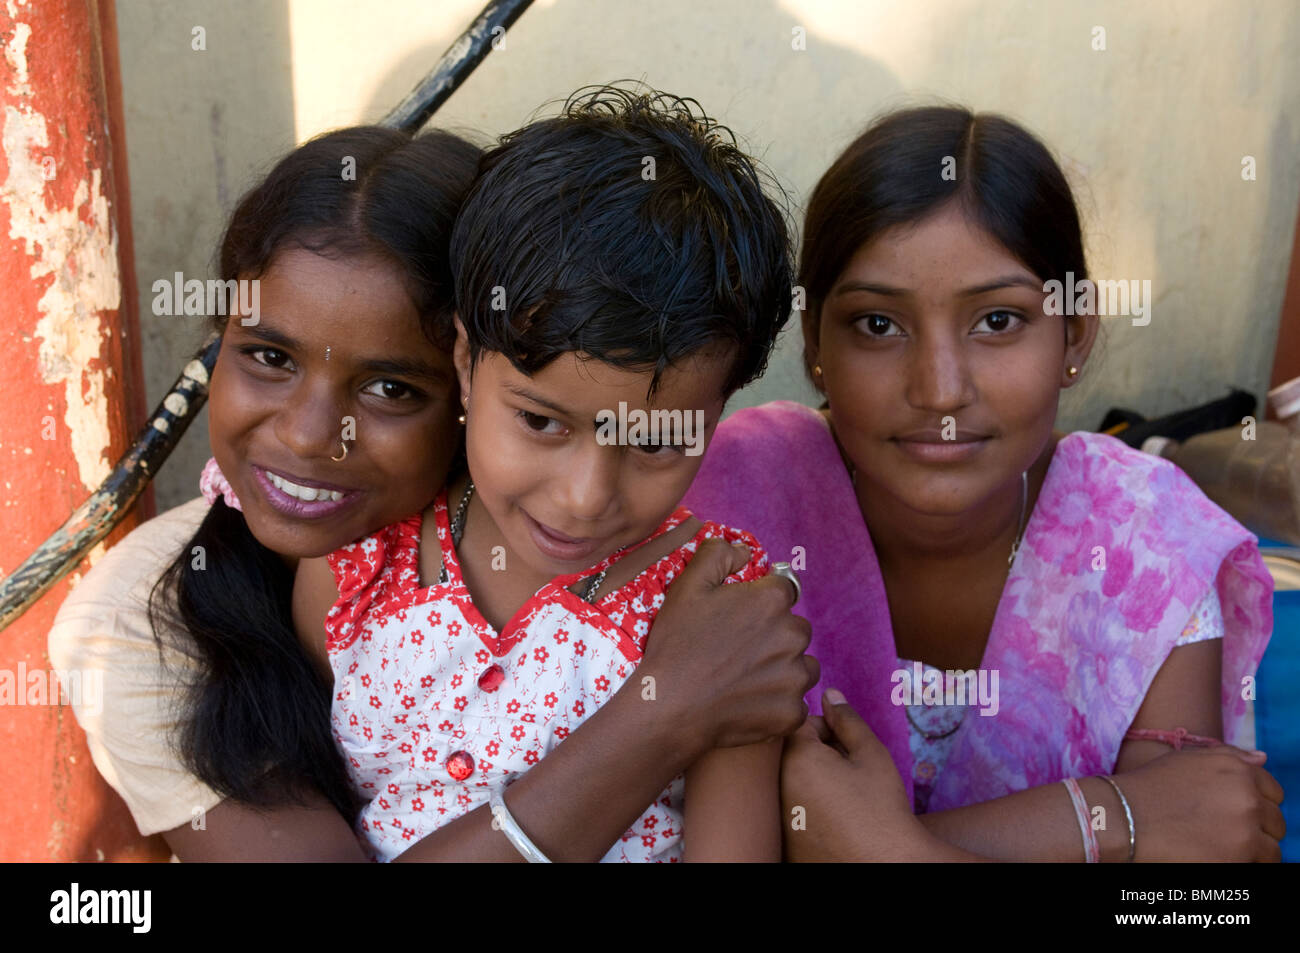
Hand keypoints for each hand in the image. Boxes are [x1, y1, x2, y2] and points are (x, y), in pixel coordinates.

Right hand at [638, 539, 817, 754]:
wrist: (670, 707)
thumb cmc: (677, 644)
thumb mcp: (687, 587)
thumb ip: (718, 555)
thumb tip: (743, 550)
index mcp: (772, 600)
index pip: (783, 590)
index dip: (760, 602)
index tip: (740, 619)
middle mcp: (793, 634)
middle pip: (794, 628)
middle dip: (774, 635)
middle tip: (738, 651)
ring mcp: (796, 676)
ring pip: (801, 665)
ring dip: (782, 668)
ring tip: (745, 678)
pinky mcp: (793, 712)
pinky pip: (794, 702)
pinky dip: (776, 703)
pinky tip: (748, 702)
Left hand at [782, 690, 975, 860]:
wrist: (886, 863)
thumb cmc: (881, 808)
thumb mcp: (871, 754)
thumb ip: (847, 719)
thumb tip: (829, 694)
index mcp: (795, 757)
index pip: (801, 723)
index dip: (829, 731)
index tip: (849, 750)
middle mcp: (775, 784)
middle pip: (789, 750)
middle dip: (816, 752)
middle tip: (845, 773)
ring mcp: (775, 813)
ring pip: (788, 778)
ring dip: (809, 777)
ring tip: (841, 795)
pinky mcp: (781, 837)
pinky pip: (787, 808)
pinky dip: (804, 806)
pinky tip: (831, 818)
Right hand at [1118, 745, 1284, 860]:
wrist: (1123, 816)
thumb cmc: (1150, 786)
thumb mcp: (1187, 758)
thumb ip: (1229, 755)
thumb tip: (1262, 758)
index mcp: (1238, 771)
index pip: (1274, 793)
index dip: (1258, 804)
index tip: (1237, 813)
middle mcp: (1247, 798)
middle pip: (1276, 822)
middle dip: (1258, 828)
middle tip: (1227, 833)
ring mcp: (1245, 830)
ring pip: (1271, 849)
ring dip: (1254, 850)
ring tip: (1223, 848)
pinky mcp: (1237, 858)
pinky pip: (1257, 866)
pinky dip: (1243, 864)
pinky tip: (1217, 857)